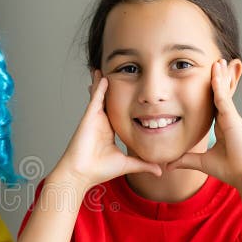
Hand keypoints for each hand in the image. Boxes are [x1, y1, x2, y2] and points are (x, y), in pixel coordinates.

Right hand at [54, 70, 160, 189]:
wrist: (81, 174)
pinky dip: (100, 88)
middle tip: (117, 73)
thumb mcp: (127, 165)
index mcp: (109, 131)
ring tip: (106, 68)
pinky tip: (103, 77)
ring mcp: (95, 119)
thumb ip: (143, 164)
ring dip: (103, 83)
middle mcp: (102, 123)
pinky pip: (96, 99)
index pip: (119, 112)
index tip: (132, 92)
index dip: (125, 102)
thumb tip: (160, 170)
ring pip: (101, 97)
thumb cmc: (98, 171)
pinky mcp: (89, 118)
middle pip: (109, 101)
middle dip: (112, 88)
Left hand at [168, 59, 241, 189]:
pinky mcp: (233, 118)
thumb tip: (169, 164)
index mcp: (222, 127)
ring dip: (219, 76)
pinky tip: (215, 74)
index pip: (214, 105)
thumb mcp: (201, 163)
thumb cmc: (229, 169)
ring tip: (217, 61)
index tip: (205, 82)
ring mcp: (231, 117)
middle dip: (218, 79)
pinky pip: (223, 98)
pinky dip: (219, 86)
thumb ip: (185, 161)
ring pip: (223, 92)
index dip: (210, 93)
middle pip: (220, 94)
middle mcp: (227, 119)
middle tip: (215, 64)